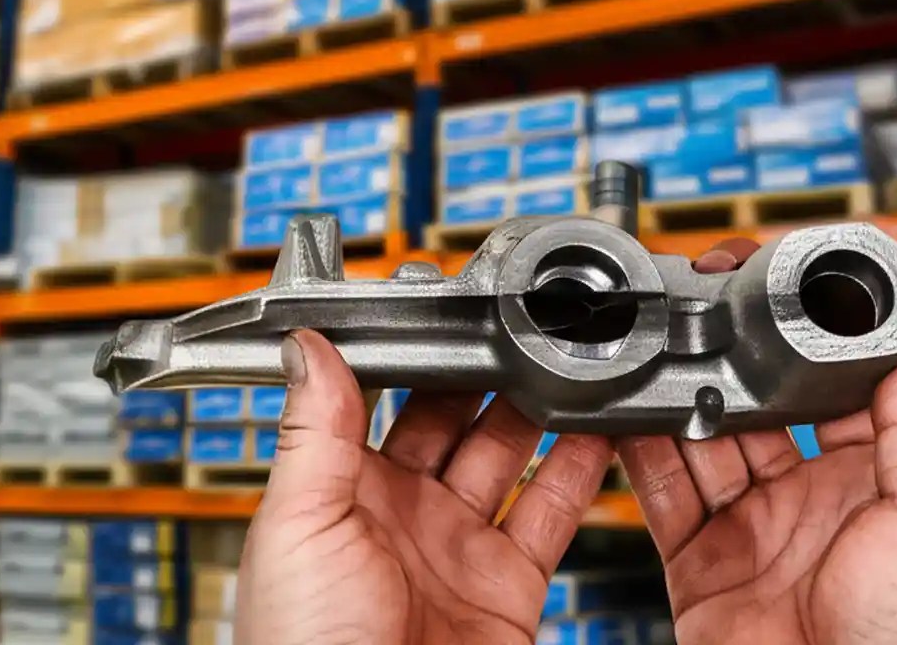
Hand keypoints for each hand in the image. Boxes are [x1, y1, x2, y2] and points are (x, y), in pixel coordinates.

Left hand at [235, 330, 613, 644]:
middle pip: (456, 418)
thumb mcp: (300, 524)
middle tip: (517, 326)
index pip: (383, 400)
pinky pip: (552, 513)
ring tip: (565, 363)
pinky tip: (596, 431)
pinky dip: (579, 472)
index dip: (416, 356)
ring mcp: (460, 546)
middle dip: (485, 373)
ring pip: (510, 456)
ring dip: (539, 410)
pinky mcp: (510, 584)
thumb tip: (308, 346)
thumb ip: (315, 432)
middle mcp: (404, 511)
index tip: (445, 311)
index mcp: (343, 490)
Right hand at [617, 239, 896, 644]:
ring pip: (699, 445)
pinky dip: (638, 456)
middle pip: (753, 412)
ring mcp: (748, 532)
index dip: (798, 347)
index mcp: (869, 480)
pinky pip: (660, 499)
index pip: (827, 392)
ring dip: (678, 401)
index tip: (773, 300)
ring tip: (657, 356)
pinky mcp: (697, 566)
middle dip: (727, 368)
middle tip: (700, 319)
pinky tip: (628, 417)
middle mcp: (804, 500)